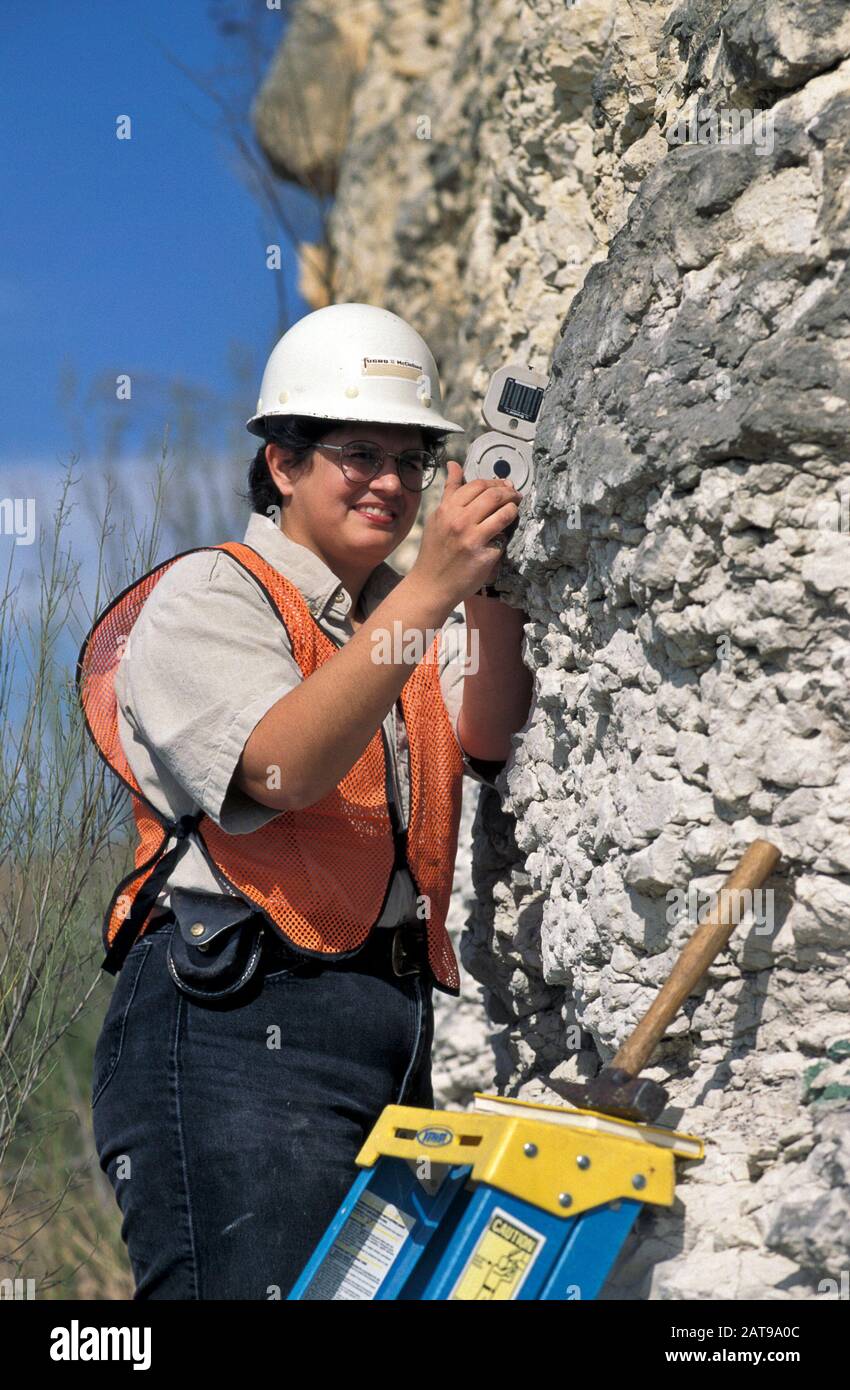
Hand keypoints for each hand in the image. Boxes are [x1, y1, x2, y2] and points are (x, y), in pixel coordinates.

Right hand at [411, 458, 521, 607]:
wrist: (431, 584)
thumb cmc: (435, 550)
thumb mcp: (438, 517)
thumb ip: (450, 491)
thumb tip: (453, 464)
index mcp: (447, 508)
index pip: (478, 485)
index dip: (495, 483)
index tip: (503, 487)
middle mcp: (459, 521)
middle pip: (494, 495)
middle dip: (510, 493)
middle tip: (515, 497)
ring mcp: (472, 539)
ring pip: (504, 513)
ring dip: (513, 510)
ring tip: (513, 512)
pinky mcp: (484, 556)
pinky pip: (504, 538)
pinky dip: (506, 535)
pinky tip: (502, 536)